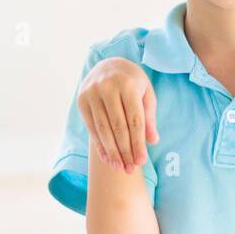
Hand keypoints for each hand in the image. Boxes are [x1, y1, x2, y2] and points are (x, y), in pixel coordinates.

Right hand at [77, 57, 157, 173]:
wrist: (109, 64)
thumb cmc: (133, 83)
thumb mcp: (146, 94)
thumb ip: (149, 117)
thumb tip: (152, 141)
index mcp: (128, 85)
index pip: (134, 120)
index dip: (138, 142)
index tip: (142, 161)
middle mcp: (108, 87)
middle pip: (118, 127)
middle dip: (125, 150)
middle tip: (130, 169)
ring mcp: (92, 93)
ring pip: (103, 129)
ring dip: (111, 151)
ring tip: (119, 167)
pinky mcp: (82, 100)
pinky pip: (91, 127)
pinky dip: (99, 144)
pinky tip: (106, 157)